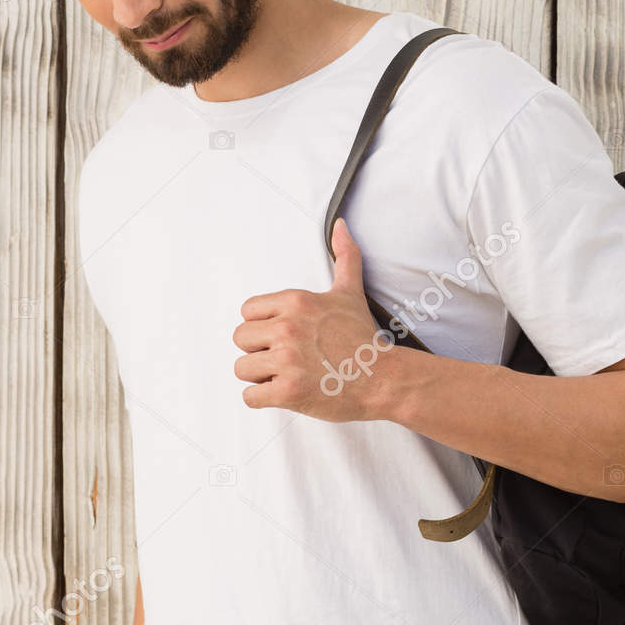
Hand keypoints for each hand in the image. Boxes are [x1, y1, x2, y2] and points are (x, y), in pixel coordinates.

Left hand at [233, 217, 393, 419]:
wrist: (384, 379)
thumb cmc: (364, 338)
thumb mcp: (350, 293)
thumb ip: (344, 257)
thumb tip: (340, 225)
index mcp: (295, 302)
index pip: (247, 312)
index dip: (262, 327)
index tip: (285, 336)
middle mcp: (288, 328)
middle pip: (240, 339)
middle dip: (258, 352)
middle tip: (286, 358)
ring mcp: (287, 361)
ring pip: (242, 368)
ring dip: (260, 377)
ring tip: (288, 375)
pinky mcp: (288, 392)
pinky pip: (250, 397)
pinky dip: (262, 399)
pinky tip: (285, 393)